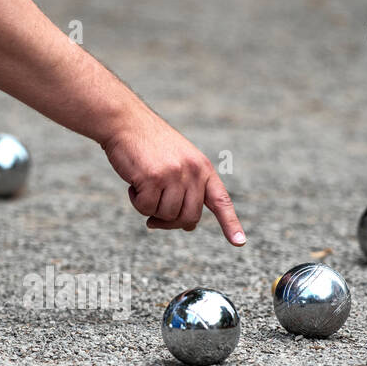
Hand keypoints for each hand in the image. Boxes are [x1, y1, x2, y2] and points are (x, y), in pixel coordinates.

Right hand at [101, 110, 245, 245]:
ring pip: (166, 215)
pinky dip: (136, 201)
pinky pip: (146, 208)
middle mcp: (193, 172)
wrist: (126, 122)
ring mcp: (175, 175)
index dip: (230, 223)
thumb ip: (187, 190)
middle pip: (189, 217)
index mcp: (203, 168)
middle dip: (170, 221)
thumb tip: (189, 226)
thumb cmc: (148, 147)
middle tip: (154, 216)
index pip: (220, 200)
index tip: (239, 243)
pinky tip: (134, 183)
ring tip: (143, 186)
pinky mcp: (154, 178)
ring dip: (150, 208)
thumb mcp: (177, 164)